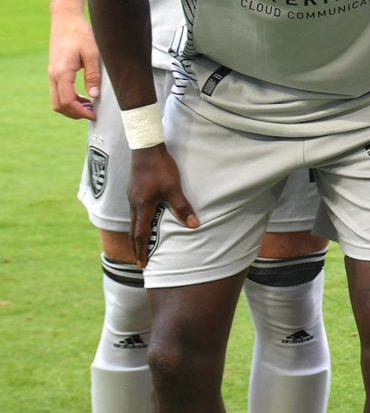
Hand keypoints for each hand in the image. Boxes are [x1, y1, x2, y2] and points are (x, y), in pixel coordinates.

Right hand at [48, 13, 100, 119]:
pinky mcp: (55, 72)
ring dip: (71, 107)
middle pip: (59, 105)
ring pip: (57, 100)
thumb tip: (94, 96)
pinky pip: (58, 92)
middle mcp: (53, 75)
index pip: (67, 101)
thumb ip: (93, 76)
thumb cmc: (81, 34)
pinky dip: (69, 99)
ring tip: (90, 107)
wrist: (66, 20)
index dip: (80, 112)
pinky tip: (84, 97)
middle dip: (74, 113)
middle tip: (93, 114)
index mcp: (62, 72)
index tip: (94, 115)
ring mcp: (52, 74)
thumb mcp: (93, 54)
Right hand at [129, 145, 197, 266]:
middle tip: (139, 261)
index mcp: (142, 207)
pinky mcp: (134, 191)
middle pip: (133, 231)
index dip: (142, 250)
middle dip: (136, 247)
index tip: (143, 264)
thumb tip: (194, 225)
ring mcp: (132, 197)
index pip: (141, 234)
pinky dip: (137, 223)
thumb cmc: (161, 168)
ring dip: (136, 235)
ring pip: (133, 221)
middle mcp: (134, 204)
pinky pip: (134, 212)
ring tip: (140, 245)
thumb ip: (182, 207)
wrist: (146, 149)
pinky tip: (143, 221)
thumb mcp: (174, 188)